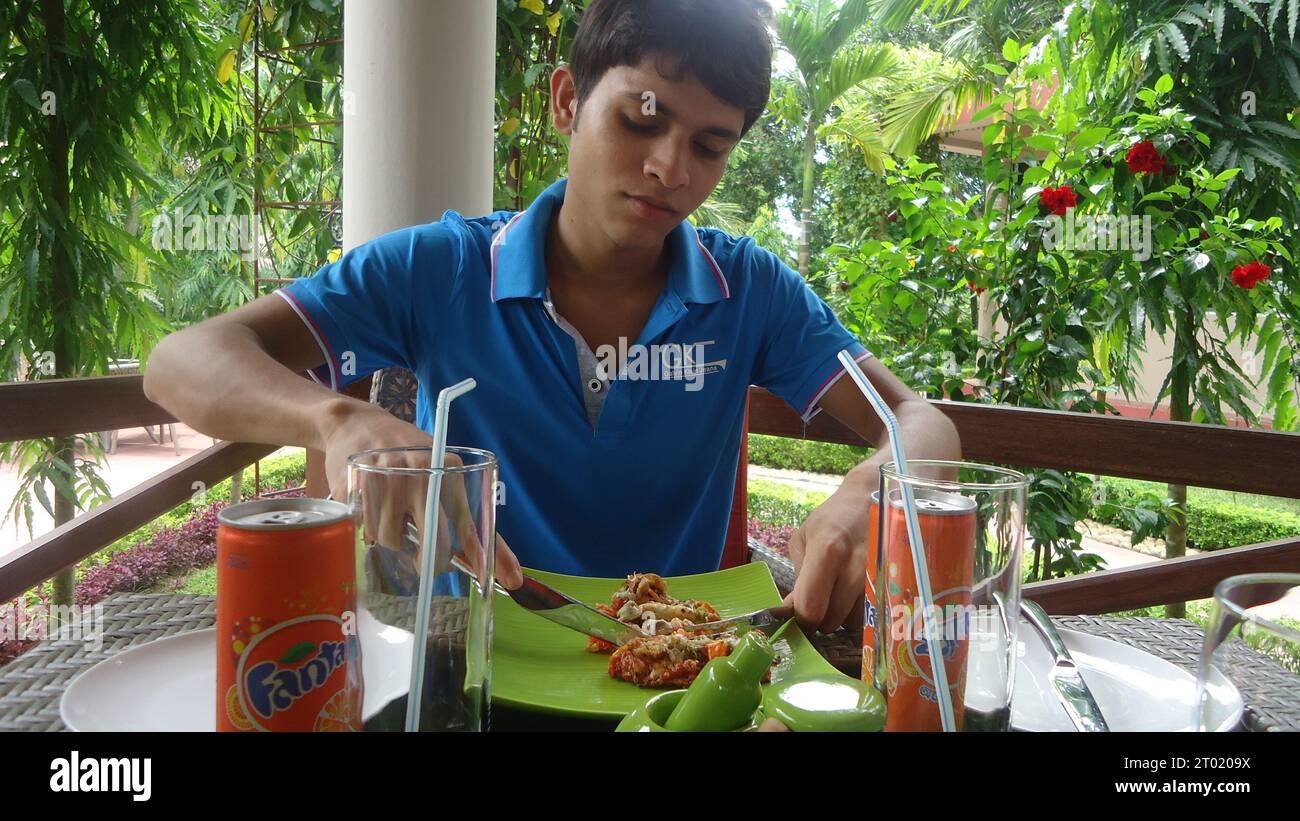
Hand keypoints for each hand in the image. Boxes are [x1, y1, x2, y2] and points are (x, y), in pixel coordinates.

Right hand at [321, 400, 522, 589]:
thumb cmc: (410, 458)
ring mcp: (389, 476)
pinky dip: (372, 532)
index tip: (494, 579)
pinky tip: (375, 512)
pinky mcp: (360, 484)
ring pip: (394, 540)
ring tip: (395, 522)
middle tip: (426, 565)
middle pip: (432, 539)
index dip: (478, 555)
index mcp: (449, 468)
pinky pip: (368, 530)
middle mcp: (422, 470)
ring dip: (394, 542)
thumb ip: (470, 520)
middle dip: (431, 562)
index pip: (467, 522)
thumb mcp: (443, 474)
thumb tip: (509, 572)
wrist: (360, 426)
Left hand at [783, 483, 869, 633]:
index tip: (801, 614)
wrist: (876, 496)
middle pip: (833, 620)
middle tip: (822, 599)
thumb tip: (792, 612)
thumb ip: (798, 578)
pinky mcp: (898, 583)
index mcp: (828, 551)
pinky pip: (874, 616)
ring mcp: (881, 576)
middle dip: (822, 616)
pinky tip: (860, 592)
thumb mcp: (805, 538)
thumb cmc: (835, 518)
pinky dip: (864, 611)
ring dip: (844, 615)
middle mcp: (858, 566)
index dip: (802, 618)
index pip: (811, 608)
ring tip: (843, 591)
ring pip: (855, 622)